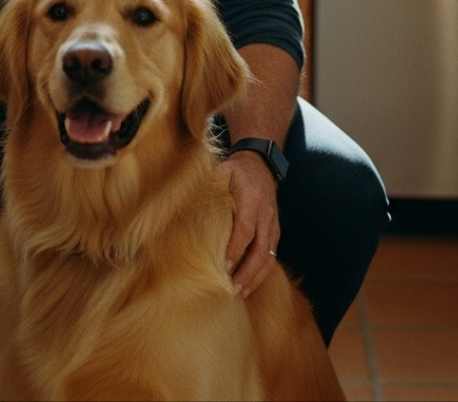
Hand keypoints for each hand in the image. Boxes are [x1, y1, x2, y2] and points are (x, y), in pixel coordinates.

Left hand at [221, 150, 280, 297]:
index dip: (236, 249)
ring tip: (241, 293)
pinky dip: (262, 272)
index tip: (224, 265)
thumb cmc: (236, 169)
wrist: (261, 163)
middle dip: (247, 272)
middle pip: (260, 249)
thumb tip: (181, 199)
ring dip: (256, 277)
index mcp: (251, 198)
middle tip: (233, 289)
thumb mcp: (222, 170)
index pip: (246, 228)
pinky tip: (250, 283)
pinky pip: (272, 255)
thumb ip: (208, 185)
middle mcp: (265, 213)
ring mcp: (273, 223)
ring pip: (269, 256)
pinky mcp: (275, 231)